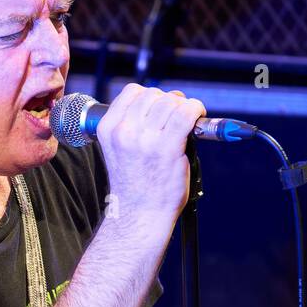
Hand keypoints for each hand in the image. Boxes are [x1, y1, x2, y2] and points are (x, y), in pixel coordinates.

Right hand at [94, 83, 205, 234]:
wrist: (138, 214)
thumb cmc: (134, 184)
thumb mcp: (119, 149)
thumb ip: (131, 125)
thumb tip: (164, 102)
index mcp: (107, 129)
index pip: (132, 92)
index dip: (151, 96)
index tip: (160, 108)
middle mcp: (124, 132)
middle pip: (154, 94)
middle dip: (169, 101)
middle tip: (177, 117)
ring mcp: (146, 139)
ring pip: (171, 101)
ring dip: (184, 107)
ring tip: (187, 121)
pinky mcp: (168, 148)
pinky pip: (186, 113)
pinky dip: (196, 110)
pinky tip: (198, 117)